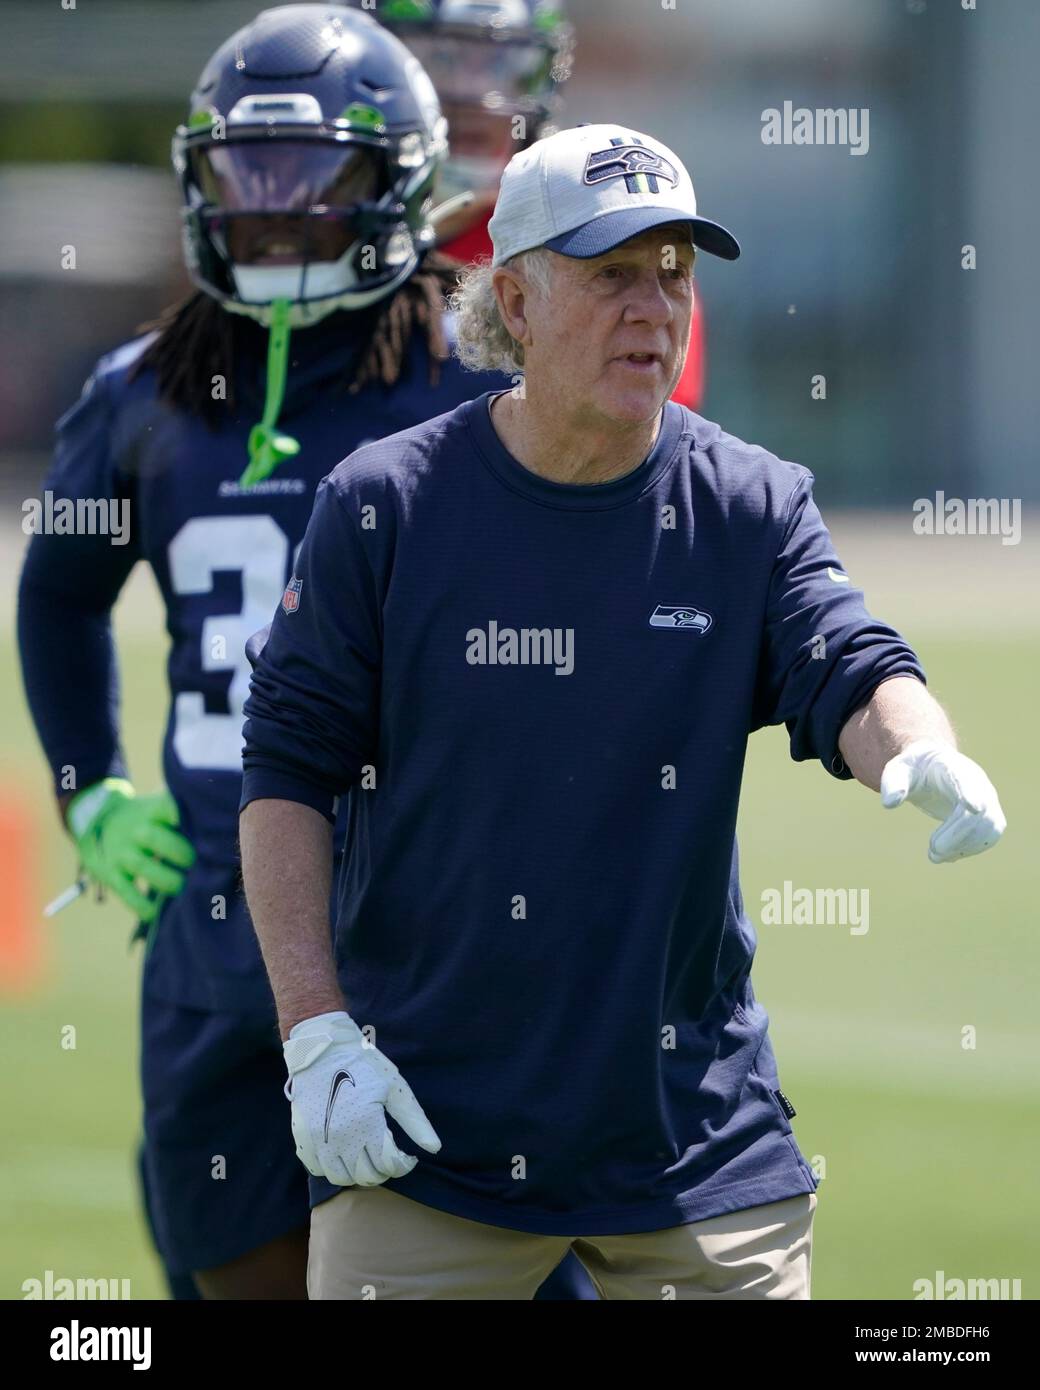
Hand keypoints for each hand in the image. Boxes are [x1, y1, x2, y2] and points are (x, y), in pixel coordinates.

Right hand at [67, 778, 195, 920]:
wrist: (97, 819)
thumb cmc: (147, 818)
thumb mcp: (160, 807)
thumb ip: (186, 814)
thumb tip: (223, 829)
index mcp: (153, 811)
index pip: (169, 809)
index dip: (183, 816)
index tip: (200, 828)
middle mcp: (136, 830)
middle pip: (157, 839)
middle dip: (182, 854)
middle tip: (195, 864)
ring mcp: (122, 853)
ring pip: (143, 867)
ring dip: (167, 881)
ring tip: (182, 888)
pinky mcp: (111, 874)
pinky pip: (126, 892)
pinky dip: (141, 906)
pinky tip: (154, 913)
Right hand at [283, 1010, 440, 1185]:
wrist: (320, 1048)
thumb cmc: (362, 1065)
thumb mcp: (394, 1088)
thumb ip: (415, 1121)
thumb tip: (435, 1148)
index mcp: (366, 1125)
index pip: (389, 1165)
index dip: (403, 1165)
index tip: (407, 1157)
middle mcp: (341, 1138)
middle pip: (366, 1176)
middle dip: (383, 1171)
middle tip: (387, 1156)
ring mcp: (318, 1141)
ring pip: (341, 1178)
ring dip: (357, 1173)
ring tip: (366, 1157)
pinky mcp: (302, 1138)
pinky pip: (317, 1170)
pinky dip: (332, 1167)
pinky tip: (343, 1152)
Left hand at [880, 739, 1005, 863]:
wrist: (931, 770)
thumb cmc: (913, 771)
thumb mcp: (897, 772)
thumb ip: (893, 785)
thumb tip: (889, 803)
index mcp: (953, 767)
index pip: (967, 779)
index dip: (971, 793)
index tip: (974, 807)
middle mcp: (977, 782)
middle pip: (980, 811)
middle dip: (957, 835)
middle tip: (932, 850)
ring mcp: (987, 799)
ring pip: (989, 828)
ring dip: (963, 847)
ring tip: (934, 854)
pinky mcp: (989, 816)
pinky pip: (989, 837)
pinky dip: (968, 850)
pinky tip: (946, 855)